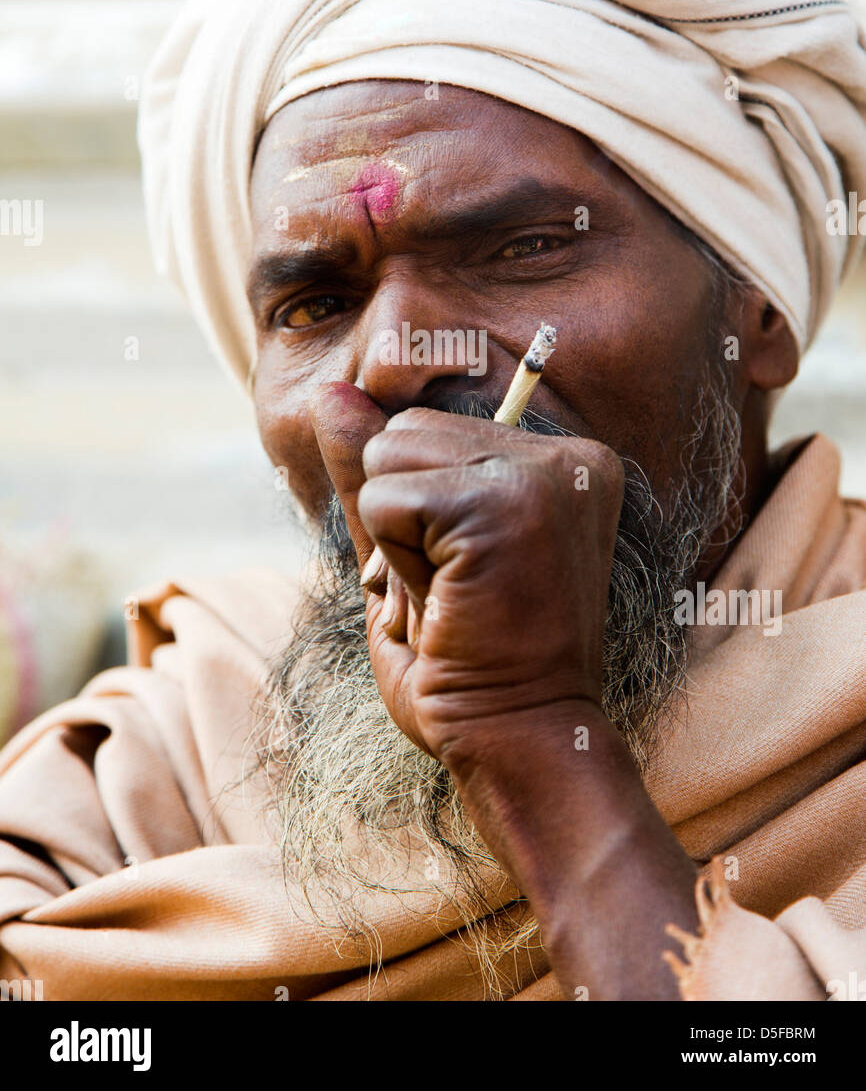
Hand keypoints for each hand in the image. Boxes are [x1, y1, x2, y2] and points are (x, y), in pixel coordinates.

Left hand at [311, 383, 624, 764]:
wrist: (516, 740)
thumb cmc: (469, 661)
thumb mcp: (412, 550)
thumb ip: (376, 470)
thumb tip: (330, 392)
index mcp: (565, 462)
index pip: (428, 429)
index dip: (415, 511)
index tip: (471, 578)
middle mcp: (568, 457)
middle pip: (403, 430)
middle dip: (399, 517)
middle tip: (454, 590)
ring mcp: (541, 475)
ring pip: (386, 453)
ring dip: (394, 538)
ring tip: (450, 594)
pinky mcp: (501, 505)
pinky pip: (383, 498)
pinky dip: (392, 561)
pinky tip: (448, 603)